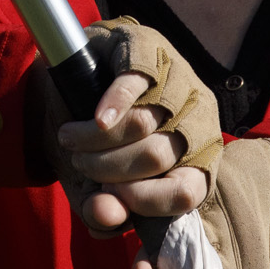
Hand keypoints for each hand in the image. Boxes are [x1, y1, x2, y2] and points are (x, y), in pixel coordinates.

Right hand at [54, 68, 211, 238]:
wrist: (77, 76)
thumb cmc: (98, 140)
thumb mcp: (97, 182)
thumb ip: (104, 210)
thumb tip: (108, 218)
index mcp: (197, 158)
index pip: (188, 191)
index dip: (144, 201)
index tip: (108, 195)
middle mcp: (198, 120)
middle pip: (157, 157)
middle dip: (106, 169)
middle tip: (79, 162)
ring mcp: (179, 81)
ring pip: (143, 123)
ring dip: (95, 141)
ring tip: (71, 139)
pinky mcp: (151, 50)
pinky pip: (136, 83)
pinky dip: (111, 106)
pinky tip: (94, 118)